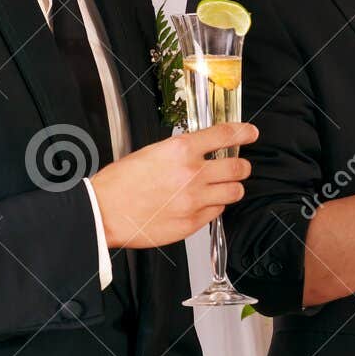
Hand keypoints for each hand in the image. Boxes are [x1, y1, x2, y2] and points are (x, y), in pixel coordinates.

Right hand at [90, 123, 258, 248]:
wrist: (104, 212)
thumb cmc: (120, 184)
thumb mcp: (151, 153)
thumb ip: (181, 152)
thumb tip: (203, 151)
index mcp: (180, 150)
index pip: (224, 135)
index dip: (243, 132)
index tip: (250, 133)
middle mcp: (192, 174)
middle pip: (238, 168)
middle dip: (242, 166)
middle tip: (239, 167)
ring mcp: (195, 200)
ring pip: (234, 192)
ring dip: (232, 188)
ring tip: (222, 187)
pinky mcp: (193, 223)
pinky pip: (217, 212)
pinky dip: (214, 207)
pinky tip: (201, 203)